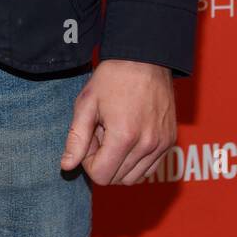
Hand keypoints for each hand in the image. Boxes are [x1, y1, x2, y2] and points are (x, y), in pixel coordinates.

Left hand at [60, 59, 175, 185]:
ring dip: (120, 163)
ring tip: (116, 134)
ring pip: (134, 178)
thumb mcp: (87, 103)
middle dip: (104, 161)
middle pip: (117, 179)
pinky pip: (150, 168)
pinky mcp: (170, 141)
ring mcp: (161, 144)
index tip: (90, 138)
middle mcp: (147, 145)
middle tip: (102, 133)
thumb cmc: (113, 77)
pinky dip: (136, 162)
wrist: (145, 58)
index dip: (89, 162)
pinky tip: (129, 138)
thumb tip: (66, 166)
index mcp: (124, 136)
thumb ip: (76, 138)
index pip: (101, 176)